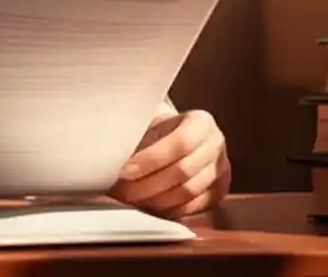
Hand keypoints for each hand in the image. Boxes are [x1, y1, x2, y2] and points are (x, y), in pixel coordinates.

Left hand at [108, 109, 230, 218]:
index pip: (180, 143)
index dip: (150, 159)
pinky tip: (147, 205)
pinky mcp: (217, 192)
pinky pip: (193, 207)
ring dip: (155, 200)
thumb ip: (134, 127)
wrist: (174, 136)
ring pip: (188, 193)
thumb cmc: (157, 127)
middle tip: (121, 190)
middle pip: (184, 171)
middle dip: (148, 184)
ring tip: (129, 198)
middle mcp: (216, 145)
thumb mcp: (148, 118)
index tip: (124, 170)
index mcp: (202, 122)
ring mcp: (220, 170)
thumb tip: (108, 144)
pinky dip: (167, 210)